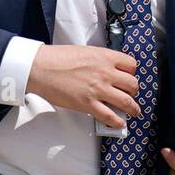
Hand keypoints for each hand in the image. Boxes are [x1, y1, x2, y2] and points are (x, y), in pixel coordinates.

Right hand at [26, 44, 140, 128]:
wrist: (41, 68)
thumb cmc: (58, 58)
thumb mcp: (86, 52)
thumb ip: (100, 60)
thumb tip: (108, 70)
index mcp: (105, 57)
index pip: (131, 65)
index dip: (132, 73)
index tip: (129, 78)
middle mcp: (105, 73)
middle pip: (132, 84)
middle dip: (133, 91)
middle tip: (130, 95)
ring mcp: (98, 89)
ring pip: (126, 102)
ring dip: (132, 109)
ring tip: (133, 112)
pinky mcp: (88, 104)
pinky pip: (110, 116)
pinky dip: (117, 122)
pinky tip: (119, 123)